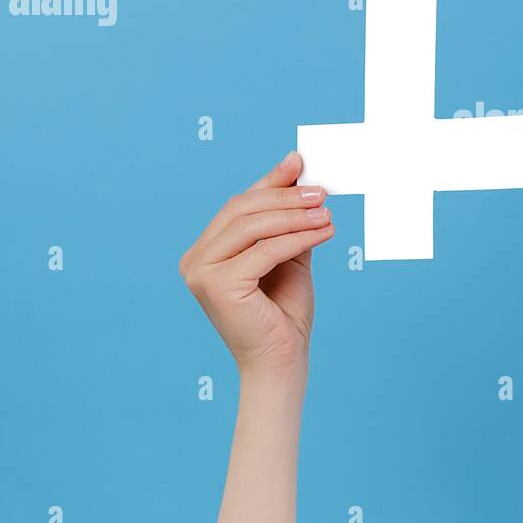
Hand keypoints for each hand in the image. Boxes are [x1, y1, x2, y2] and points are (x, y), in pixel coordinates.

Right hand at [180, 151, 334, 376]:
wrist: (282, 360)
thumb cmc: (283, 311)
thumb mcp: (288, 255)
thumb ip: (289, 219)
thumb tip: (298, 172)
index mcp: (205, 250)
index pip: (239, 205)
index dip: (270, 182)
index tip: (299, 162)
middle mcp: (195, 259)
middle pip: (242, 210)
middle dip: (285, 197)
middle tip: (321, 192)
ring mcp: (201, 272)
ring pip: (253, 227)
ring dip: (295, 214)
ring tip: (327, 212)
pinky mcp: (217, 285)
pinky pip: (265, 250)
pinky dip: (298, 237)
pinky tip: (325, 231)